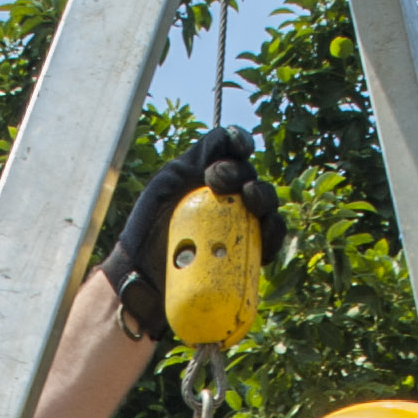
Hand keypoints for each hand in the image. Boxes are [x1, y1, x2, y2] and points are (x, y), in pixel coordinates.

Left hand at [103, 126, 290, 343]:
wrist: (144, 276)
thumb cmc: (146, 228)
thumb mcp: (163, 186)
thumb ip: (188, 161)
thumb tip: (218, 144)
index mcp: (206, 173)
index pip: (230, 148)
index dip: (240, 141)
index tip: (241, 148)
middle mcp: (226, 195)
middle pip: (248, 174)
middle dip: (241, 173)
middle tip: (219, 182)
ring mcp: (238, 222)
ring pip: (265, 204)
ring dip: (264, 198)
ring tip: (250, 203)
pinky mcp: (246, 251)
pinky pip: (268, 239)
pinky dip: (273, 235)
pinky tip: (265, 236)